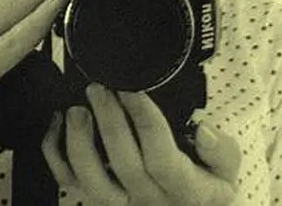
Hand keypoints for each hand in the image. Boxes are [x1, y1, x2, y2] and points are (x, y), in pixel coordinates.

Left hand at [42, 83, 240, 204]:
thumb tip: (205, 130)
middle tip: (100, 88)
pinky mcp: (98, 199)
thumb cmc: (204, 190)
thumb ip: (223, 152)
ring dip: (79, 142)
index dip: (145, 121)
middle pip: (123, 165)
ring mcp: (120, 204)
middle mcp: (148, 200)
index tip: (134, 90)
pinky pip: (68, 182)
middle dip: (109, 121)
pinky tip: (58, 124)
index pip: (162, 158)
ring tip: (77, 109)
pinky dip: (55, 154)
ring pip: (91, 183)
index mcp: (183, 190)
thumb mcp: (227, 172)